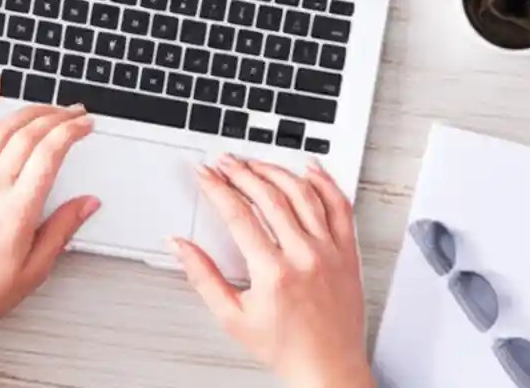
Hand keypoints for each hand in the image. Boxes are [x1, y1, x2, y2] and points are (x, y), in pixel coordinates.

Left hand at [0, 77, 99, 347]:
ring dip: (29, 111)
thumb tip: (89, 202)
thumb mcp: (36, 268)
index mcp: (17, 210)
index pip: (50, 155)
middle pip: (30, 136)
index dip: (72, 132)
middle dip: (58, 117)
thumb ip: (63, 228)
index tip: (87, 125)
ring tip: (50, 106)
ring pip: (2, 130)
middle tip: (77, 112)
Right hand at [170, 155, 372, 387]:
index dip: (217, 188)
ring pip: (304, 194)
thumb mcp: (232, 317)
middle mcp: (305, 256)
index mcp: (274, 273)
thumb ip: (203, 277)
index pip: (238, 215)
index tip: (205, 175)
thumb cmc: (285, 348)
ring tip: (256, 162)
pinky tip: (310, 169)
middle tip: (225, 162)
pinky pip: (340, 207)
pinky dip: (325, 182)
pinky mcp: (348, 252)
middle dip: (241, 172)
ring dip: (276, 171)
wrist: (329, 369)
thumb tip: (180, 246)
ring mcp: (330, 251)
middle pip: (269, 196)